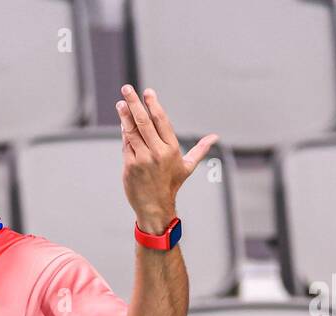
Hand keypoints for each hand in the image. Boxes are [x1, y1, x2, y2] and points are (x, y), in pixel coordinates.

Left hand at [115, 84, 217, 234]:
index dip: (154, 105)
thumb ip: (200, 149)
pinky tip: (122, 123)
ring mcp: (142, 159)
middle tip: (127, 89)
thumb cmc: (171, 185)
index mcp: (171, 149)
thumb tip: (214, 137)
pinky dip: (124, 134)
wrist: (155, 207)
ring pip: (132, 132)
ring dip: (125, 116)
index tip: (148, 92)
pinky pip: (126, 145)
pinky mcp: (130, 166)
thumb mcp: (187, 167)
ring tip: (120, 103)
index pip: (161, 121)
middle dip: (134, 103)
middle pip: (144, 122)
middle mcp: (157, 152)